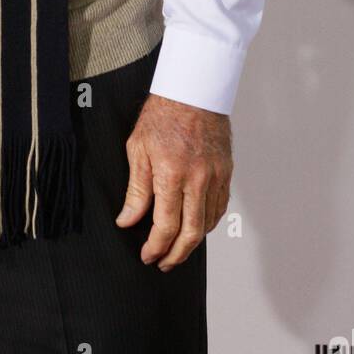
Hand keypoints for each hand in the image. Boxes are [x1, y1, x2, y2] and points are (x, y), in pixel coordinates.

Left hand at [115, 94, 232, 271]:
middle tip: (162, 262)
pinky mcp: (226, 173)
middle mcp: (197, 179)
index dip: (155, 247)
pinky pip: (219, 208)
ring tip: (175, 248)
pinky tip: (195, 227)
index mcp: (171, 174)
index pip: (165, 225)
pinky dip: (208, 223)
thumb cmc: (162, 116)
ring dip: (192, 242)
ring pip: (207, 224)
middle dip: (175, 255)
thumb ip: (136, 189)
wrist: (193, 91)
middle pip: (191, 233)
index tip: (147, 255)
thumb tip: (127, 220)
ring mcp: (215, 177)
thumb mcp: (138, 149)